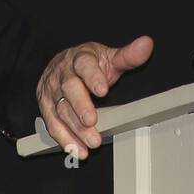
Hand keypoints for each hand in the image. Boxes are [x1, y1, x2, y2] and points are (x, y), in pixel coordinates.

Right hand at [36, 35, 152, 157]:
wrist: (63, 65)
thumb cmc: (89, 64)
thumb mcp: (109, 57)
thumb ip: (128, 55)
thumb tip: (147, 44)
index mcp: (79, 58)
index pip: (84, 64)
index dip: (92, 77)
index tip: (103, 90)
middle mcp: (62, 73)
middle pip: (69, 88)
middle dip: (81, 106)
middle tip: (92, 121)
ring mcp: (51, 91)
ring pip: (61, 110)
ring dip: (75, 128)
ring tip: (92, 141)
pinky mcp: (46, 108)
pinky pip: (53, 125)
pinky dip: (65, 139)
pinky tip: (78, 149)